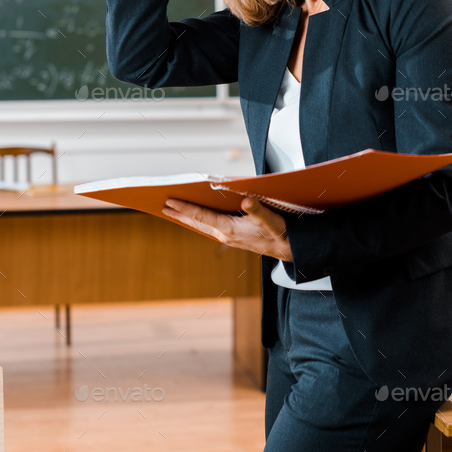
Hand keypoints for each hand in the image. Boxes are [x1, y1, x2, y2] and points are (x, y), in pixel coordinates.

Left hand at [161, 196, 292, 261]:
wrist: (290, 250)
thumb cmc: (281, 234)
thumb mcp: (272, 221)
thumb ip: (259, 211)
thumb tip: (246, 201)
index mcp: (230, 230)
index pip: (201, 216)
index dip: (185, 208)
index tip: (169, 200)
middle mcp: (225, 235)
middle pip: (197, 222)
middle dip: (179, 214)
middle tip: (162, 205)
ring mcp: (228, 237)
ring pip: (202, 225)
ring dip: (188, 217)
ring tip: (174, 209)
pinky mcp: (233, 236)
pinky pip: (210, 227)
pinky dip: (200, 219)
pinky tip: (197, 216)